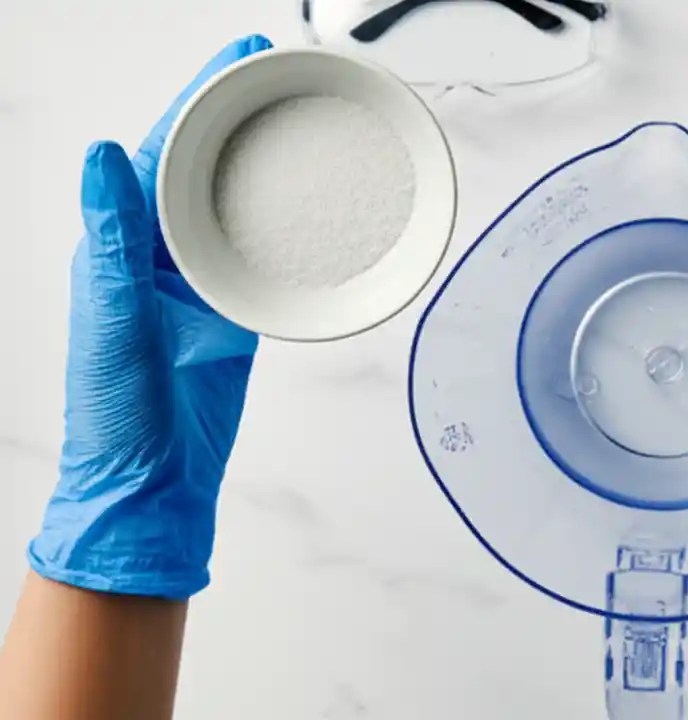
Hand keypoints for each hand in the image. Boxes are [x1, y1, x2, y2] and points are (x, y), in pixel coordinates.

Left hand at [28, 36, 273, 599]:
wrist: (150, 484)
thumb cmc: (115, 411)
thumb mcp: (111, 316)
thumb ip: (114, 239)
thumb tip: (101, 153)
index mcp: (122, 248)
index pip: (158, 154)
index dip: (193, 104)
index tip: (232, 65)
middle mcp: (160, 258)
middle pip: (201, 170)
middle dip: (234, 120)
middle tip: (273, 77)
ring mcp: (200, 286)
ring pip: (233, 208)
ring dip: (260, 166)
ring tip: (295, 125)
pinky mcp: (234, 317)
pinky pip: (261, 260)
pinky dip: (283, 230)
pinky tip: (307, 209)